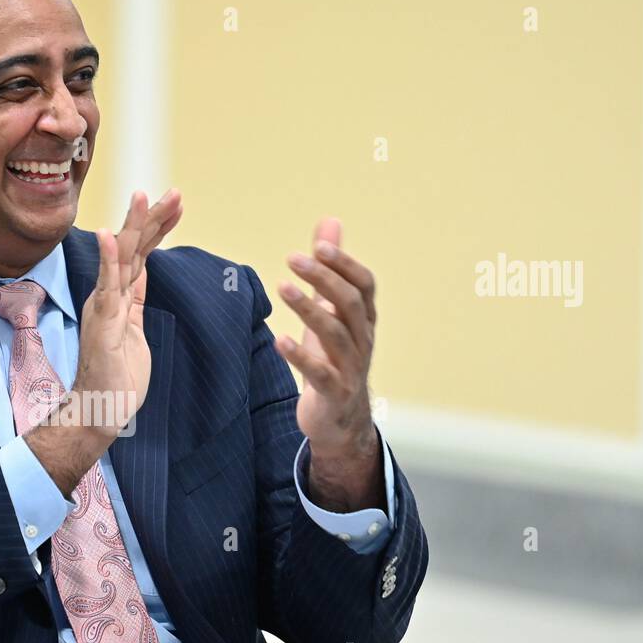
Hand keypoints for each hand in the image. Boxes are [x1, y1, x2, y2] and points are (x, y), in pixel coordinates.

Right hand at [69, 188, 183, 438]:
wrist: (98, 411)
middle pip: (133, 248)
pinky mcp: (101, 324)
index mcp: (118, 297)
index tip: (176, 203)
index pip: (140, 254)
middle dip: (152, 217)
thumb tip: (142, 274)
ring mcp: (102, 307)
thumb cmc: (115, 377)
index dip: (158, 227)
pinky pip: (105, 287)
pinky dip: (106, 259)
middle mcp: (107, 296)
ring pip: (120, 258)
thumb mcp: (134, 330)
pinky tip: (108, 234)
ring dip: (132, 226)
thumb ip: (133, 300)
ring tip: (142, 196)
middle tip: (174, 191)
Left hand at [273, 218, 377, 458]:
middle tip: (293, 259)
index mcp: (364, 320)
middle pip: (349, 304)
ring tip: (282, 288)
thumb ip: (330, 271)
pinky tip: (279, 340)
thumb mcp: (332, 313)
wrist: (340, 420)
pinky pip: (320, 373)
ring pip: (336, 335)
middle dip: (324, 279)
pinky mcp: (334, 393)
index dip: (344, 264)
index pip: (363, 285)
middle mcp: (363, 341)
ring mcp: (351, 368)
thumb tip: (330, 222)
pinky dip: (300, 356)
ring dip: (309, 310)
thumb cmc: (333, 360)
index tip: (318, 246)